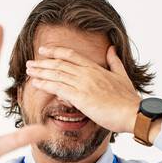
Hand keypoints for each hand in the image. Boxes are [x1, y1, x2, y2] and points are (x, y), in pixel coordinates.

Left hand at [25, 45, 148, 137]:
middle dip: (43, 63)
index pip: (71, 55)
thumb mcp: (122, 75)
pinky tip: (35, 84)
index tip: (43, 50)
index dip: (56, 52)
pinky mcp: (81, 97)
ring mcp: (83, 84)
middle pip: (60, 64)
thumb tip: (111, 49)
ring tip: (28, 71)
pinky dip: (45, 85)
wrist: (133, 113)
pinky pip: (58, 88)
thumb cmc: (128, 99)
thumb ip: (114, 62)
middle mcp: (87, 73)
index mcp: (96, 68)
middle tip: (29, 63)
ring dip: (40, 72)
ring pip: (57, 75)